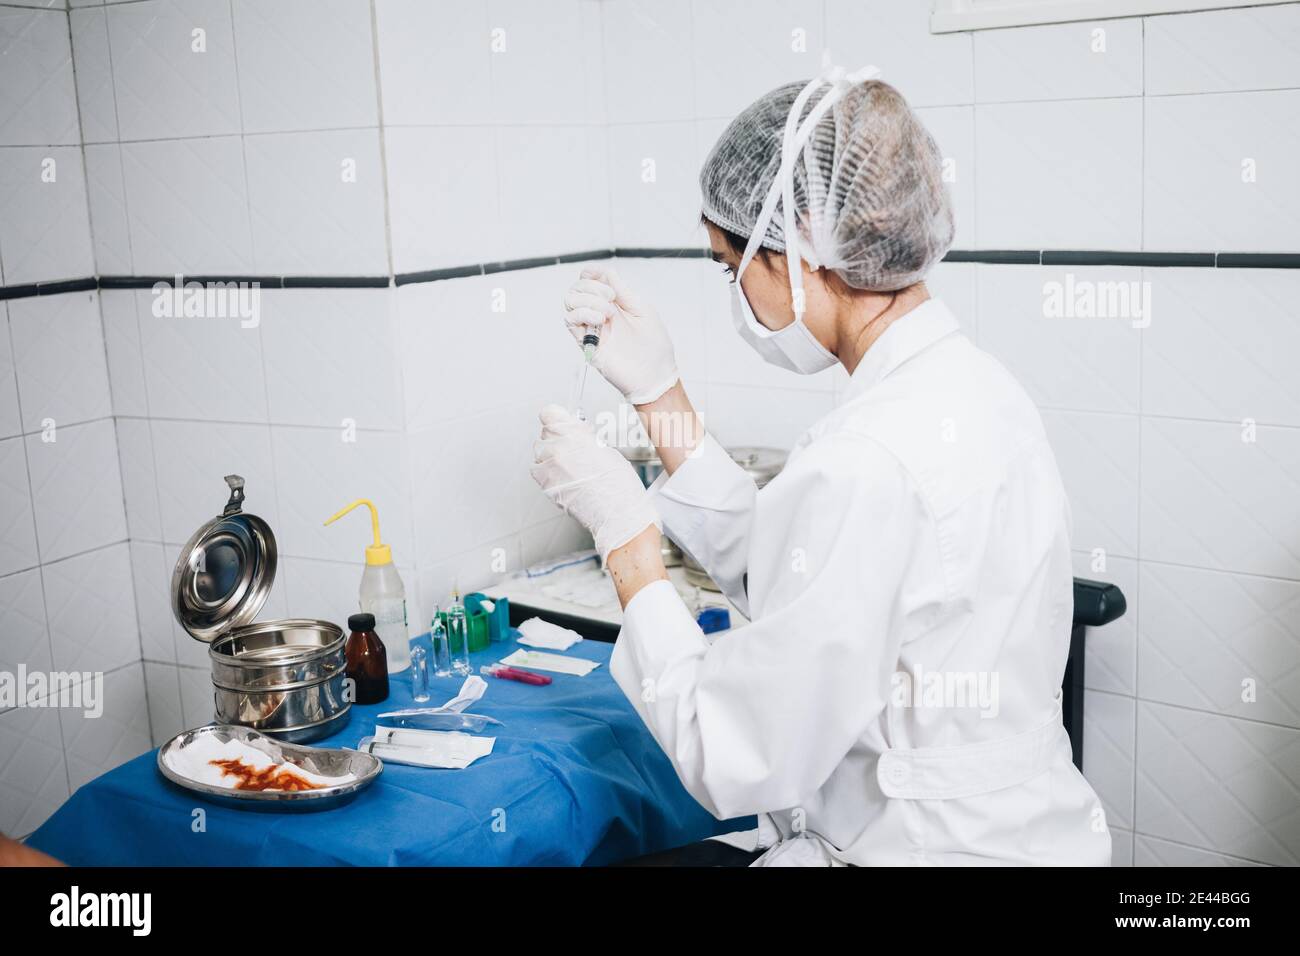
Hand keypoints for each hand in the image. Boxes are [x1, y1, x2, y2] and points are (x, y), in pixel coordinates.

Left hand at [530, 404, 659, 560]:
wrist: (616, 514)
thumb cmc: (618, 486)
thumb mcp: (605, 449)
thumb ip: (584, 437)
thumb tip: (576, 433)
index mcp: (573, 435)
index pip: (550, 414)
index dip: (558, 418)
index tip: (563, 423)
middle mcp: (558, 450)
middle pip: (545, 433)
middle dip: (558, 438)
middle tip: (573, 447)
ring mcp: (549, 469)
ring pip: (540, 453)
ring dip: (551, 455)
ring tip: (570, 465)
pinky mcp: (545, 486)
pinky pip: (538, 471)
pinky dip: (547, 471)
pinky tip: (564, 476)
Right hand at [562, 266, 678, 404]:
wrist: (654, 374)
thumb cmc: (654, 346)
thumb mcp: (642, 309)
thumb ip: (623, 290)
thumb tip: (605, 272)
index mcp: (614, 304)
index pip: (590, 281)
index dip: (591, 274)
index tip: (601, 276)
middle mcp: (599, 314)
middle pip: (576, 289)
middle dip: (591, 286)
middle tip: (611, 297)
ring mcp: (592, 328)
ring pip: (570, 302)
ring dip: (588, 300)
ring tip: (608, 312)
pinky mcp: (586, 343)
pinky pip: (570, 321)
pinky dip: (583, 313)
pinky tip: (600, 319)